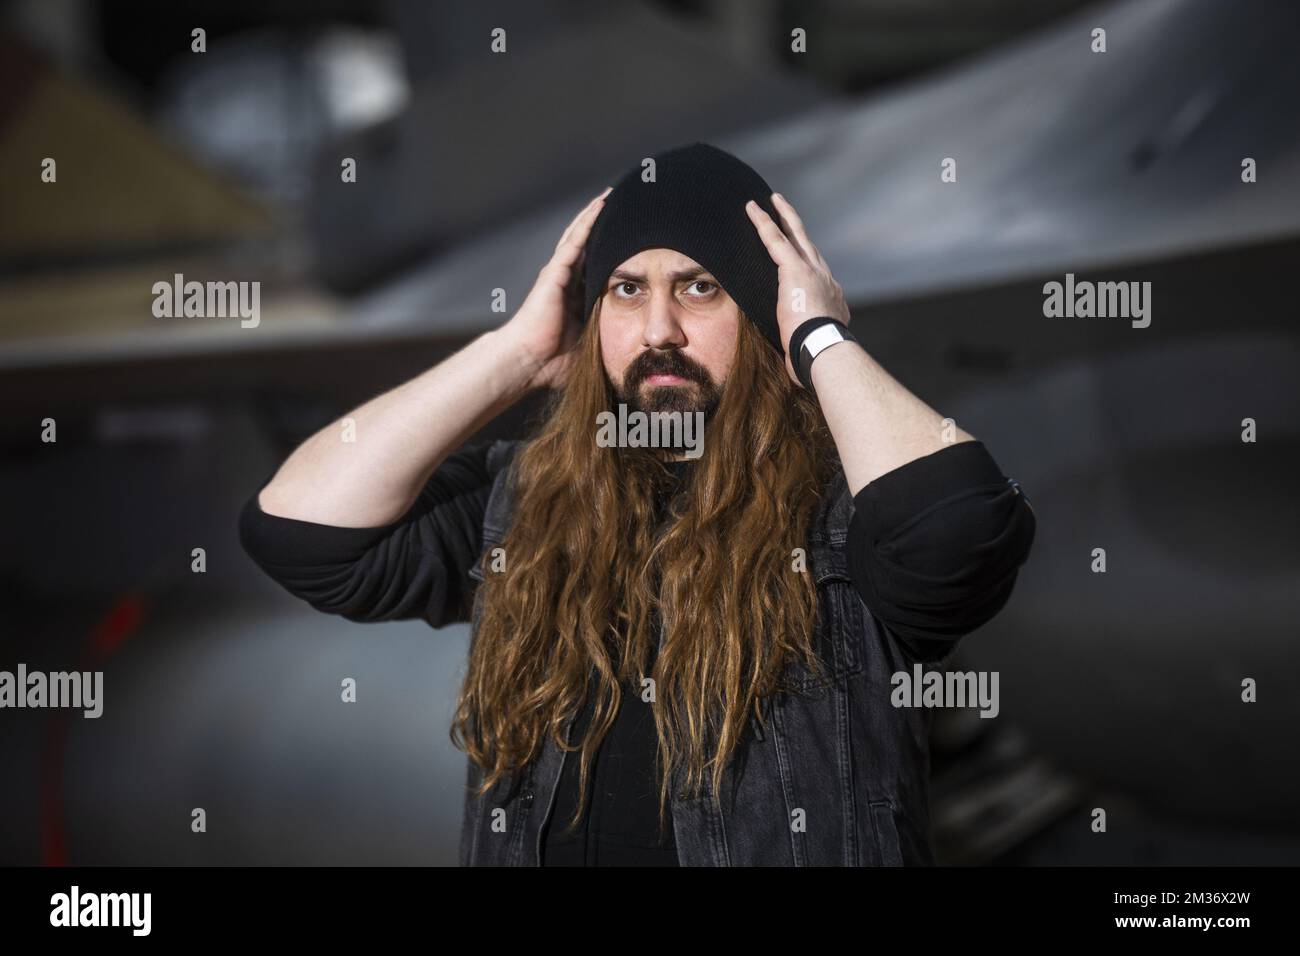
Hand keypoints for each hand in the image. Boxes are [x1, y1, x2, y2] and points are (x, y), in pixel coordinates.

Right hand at [502, 186, 611, 389]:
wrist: (527, 362)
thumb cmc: (551, 363)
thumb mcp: (588, 347)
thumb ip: (604, 342)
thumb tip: (631, 356)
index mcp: (573, 296)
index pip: (594, 265)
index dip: (608, 248)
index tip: (627, 236)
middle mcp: (565, 280)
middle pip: (587, 244)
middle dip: (602, 224)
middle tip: (622, 204)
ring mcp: (558, 274)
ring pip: (580, 236)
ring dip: (595, 215)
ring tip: (612, 195)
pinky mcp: (554, 273)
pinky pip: (574, 242)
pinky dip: (588, 223)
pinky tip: (601, 206)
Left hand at [745, 192, 849, 385]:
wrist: (824, 352)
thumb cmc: (817, 360)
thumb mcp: (810, 351)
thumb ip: (801, 348)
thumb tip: (794, 366)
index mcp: (830, 300)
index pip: (816, 276)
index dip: (807, 264)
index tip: (801, 260)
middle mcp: (826, 280)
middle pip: (809, 248)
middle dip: (798, 230)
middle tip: (788, 212)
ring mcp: (813, 272)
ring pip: (795, 236)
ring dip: (782, 217)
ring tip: (771, 201)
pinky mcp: (796, 270)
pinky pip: (777, 240)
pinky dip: (764, 224)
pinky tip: (752, 209)